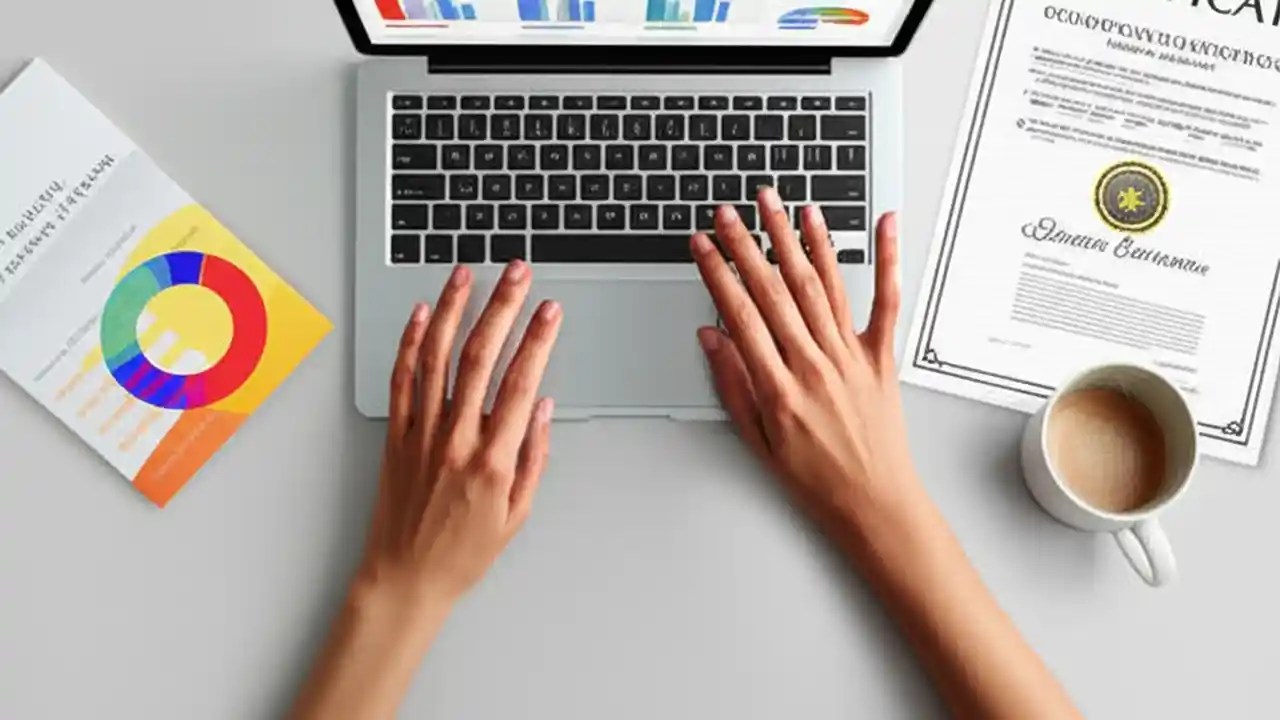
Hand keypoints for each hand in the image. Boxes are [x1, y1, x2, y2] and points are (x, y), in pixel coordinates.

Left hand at [359, 261, 561, 606]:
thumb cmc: (463, 553)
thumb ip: (535, 456)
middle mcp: (455, 438)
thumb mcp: (518, 513)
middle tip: (516, 272)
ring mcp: (420, 433)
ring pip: (435, 356)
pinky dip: (409, 341)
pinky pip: (401, 378)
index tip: (550, 309)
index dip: (538, 339)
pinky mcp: (394, 435)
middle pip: (479, 356)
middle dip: (501, 306)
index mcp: (493, 459)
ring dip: (451, 308)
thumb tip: (544, 407)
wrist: (404, 578)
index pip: (521, 382)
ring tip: (465, 274)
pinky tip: (420, 313)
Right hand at [692, 189, 913, 534]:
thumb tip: (711, 337)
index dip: (717, 273)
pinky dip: (888, 260)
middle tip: (730, 211)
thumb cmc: (815, 477)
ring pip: (822, 285)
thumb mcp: (757, 439)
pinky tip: (884, 224)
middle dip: (749, 244)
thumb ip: (733, 384)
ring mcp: (851, 356)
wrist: (873, 502)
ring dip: (801, 240)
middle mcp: (815, 364)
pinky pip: (886, 301)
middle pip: (776, 290)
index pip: (741, 314)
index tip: (702, 244)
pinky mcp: (881, 356)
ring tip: (785, 204)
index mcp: (779, 386)